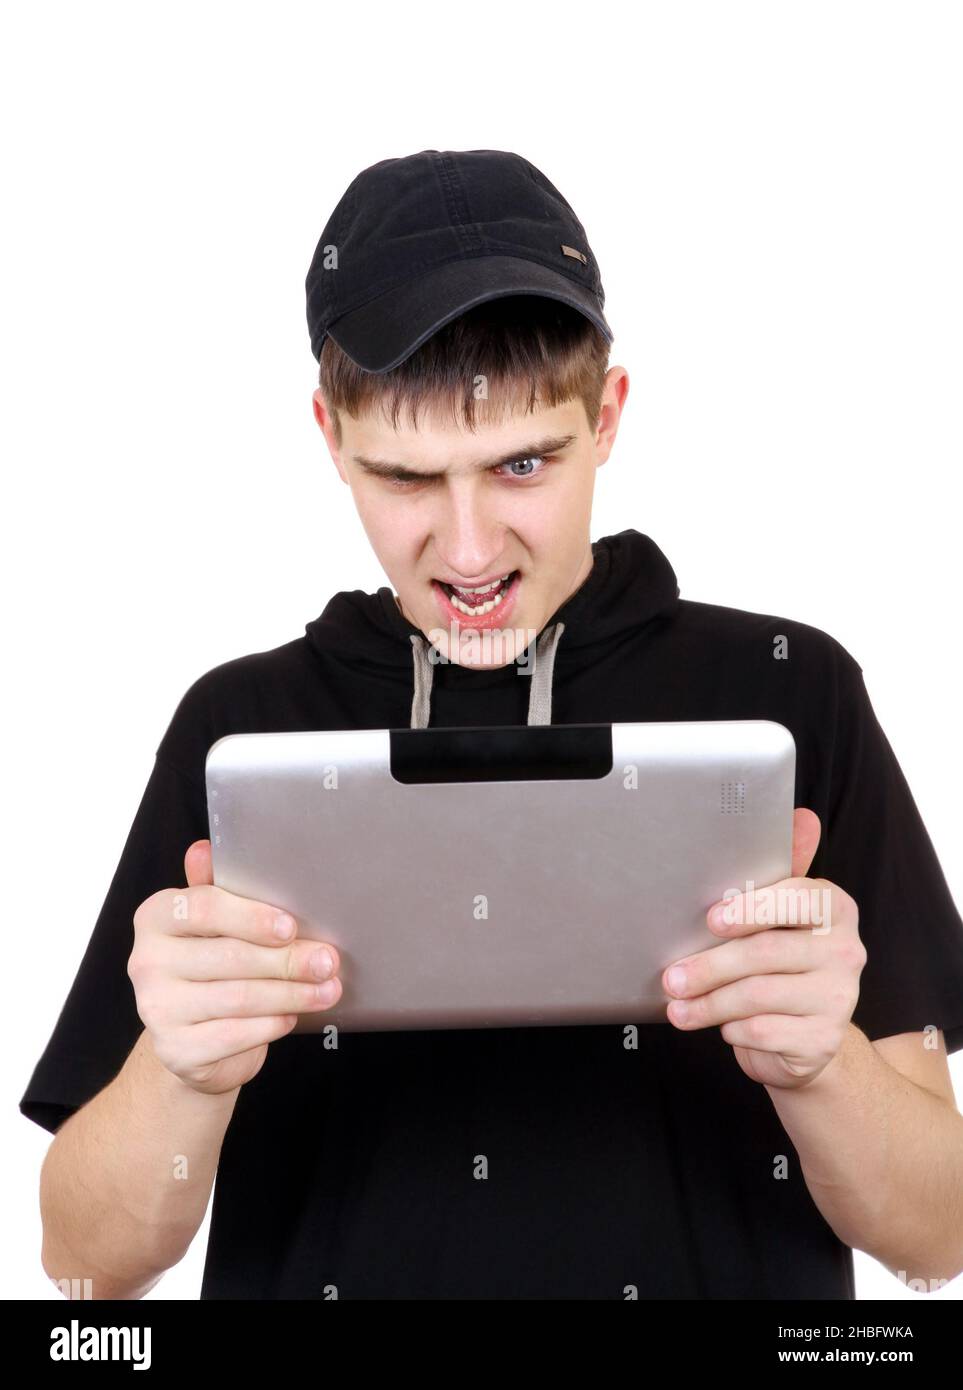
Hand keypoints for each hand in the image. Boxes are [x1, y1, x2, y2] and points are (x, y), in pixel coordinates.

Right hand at [128, 838, 342, 1094]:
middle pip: (230, 956)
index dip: (251, 917)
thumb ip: (216, 886)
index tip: (291, 926)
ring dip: (292, 993)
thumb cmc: (213, 968)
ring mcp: (155, 1009)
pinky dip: (272, 1025)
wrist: (194, 1041)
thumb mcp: (216, 923)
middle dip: (287, 960)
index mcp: (156, 918)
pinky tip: (293, 1016)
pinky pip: (235, 1034)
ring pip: (239, 997)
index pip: (203, 908)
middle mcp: (146, 962)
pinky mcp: (175, 1050)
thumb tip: (204, 848)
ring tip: (328, 989)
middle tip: (328, 961)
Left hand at [660, 809, 866, 1088]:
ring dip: (708, 1003)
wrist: (806, 1035)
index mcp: (835, 908)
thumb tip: (800, 817)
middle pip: (766, 953)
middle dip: (709, 965)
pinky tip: (721, 1026)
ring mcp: (840, 998)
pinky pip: (763, 1031)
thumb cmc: (780, 963)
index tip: (711, 919)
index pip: (797, 899)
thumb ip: (778, 870)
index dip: (752, 908)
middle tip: (671, 976)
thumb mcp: (778, 914)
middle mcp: (846, 950)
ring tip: (677, 1007)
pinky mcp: (824, 1040)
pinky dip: (732, 1030)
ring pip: (758, 996)